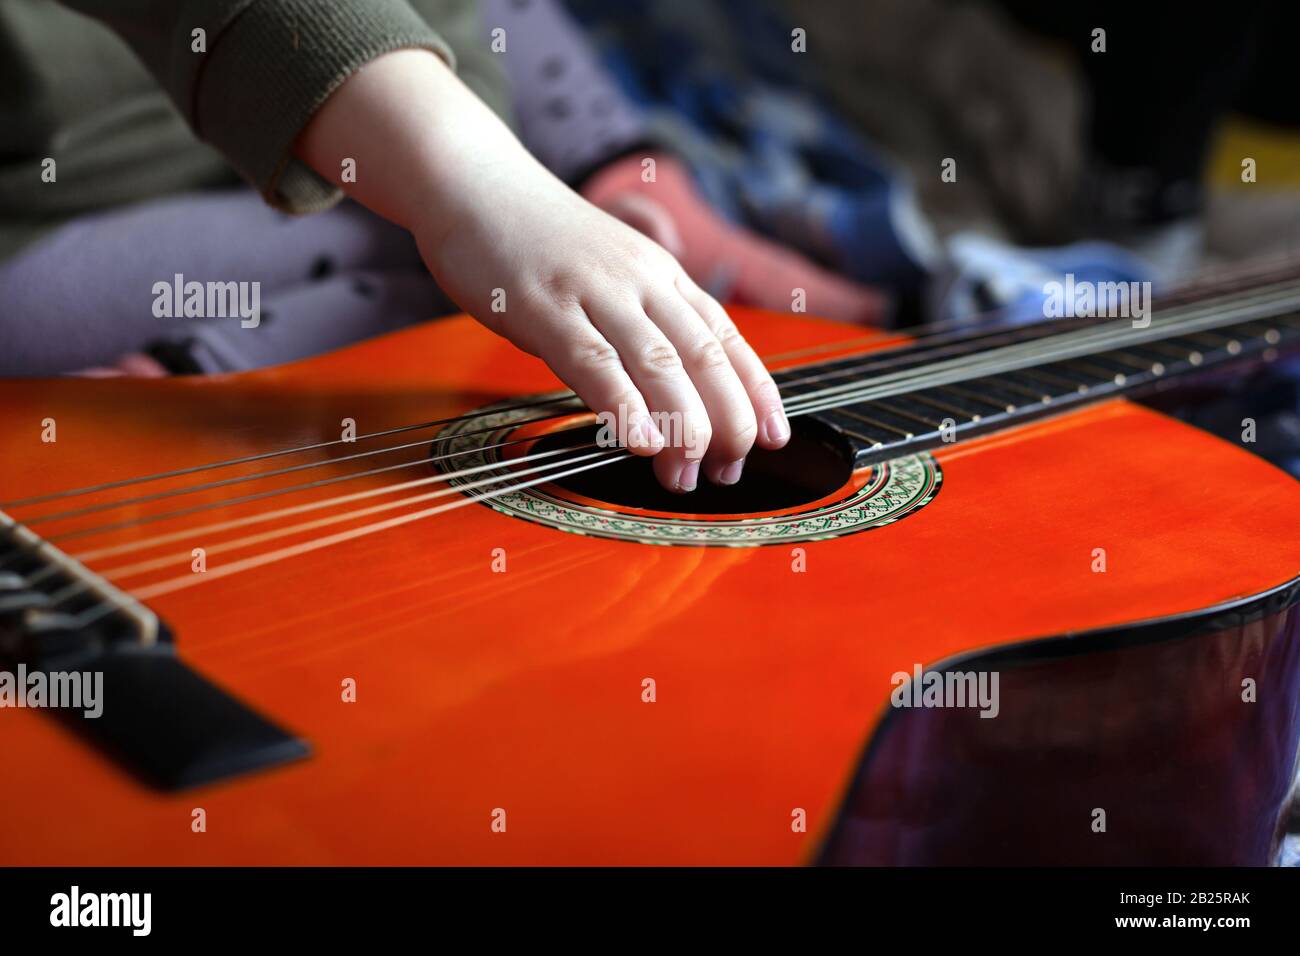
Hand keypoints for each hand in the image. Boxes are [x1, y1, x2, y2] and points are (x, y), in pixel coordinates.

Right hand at [297, 50, 789, 490]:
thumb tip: (674, 384)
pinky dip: (621, 405)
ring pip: (657, 362)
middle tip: (731, 470)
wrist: (473, 181)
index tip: (776, 436)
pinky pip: (591, 360)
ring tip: (689, 474)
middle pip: (702, 355)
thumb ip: (643, 318)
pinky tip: (639, 443)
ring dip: (682, 424)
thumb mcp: (610, 270)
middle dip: (728, 419)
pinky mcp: (543, 306)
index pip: (724, 336)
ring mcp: (593, 291)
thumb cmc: (540, 240)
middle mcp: (639, 280)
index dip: (755, 389)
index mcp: (660, 274)